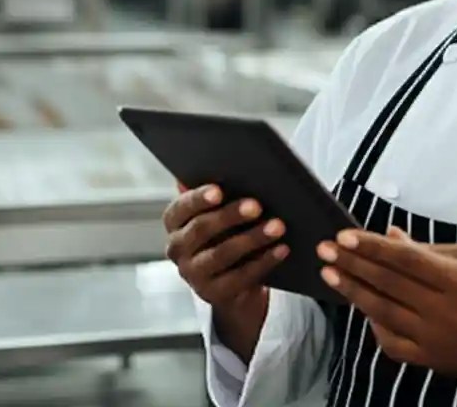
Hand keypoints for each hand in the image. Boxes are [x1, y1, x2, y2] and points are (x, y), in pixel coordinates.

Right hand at [163, 185, 288, 360]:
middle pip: (201, 230)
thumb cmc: (227, 235)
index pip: (180, 208)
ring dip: (252, 239)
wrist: (232, 285)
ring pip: (221, 255)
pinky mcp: (214, 294)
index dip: (198, 199)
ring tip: (278, 226)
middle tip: (258, 205)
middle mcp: (177, 249)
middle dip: (230, 216)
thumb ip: (215, 193)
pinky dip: (264, 262)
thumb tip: (214, 163)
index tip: (219, 190)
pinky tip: (282, 249)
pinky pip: (240, 278)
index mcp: (175, 223)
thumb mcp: (219, 213)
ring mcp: (193, 274)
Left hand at [318, 227, 456, 390]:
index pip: (404, 261)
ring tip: (331, 273)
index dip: (371, 247)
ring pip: (383, 313)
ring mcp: (436, 340)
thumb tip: (392, 237)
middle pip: (387, 285)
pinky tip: (361, 306)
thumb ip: (431, 249)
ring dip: (354, 291)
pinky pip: (392, 343)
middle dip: (352, 264)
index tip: (344, 235)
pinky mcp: (433, 360)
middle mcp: (444, 312)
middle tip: (325, 249)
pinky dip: (374, 324)